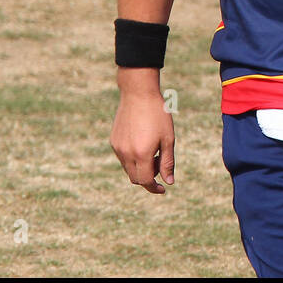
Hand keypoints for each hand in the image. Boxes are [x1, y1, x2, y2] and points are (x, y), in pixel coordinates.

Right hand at [110, 74, 174, 193]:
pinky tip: (142, 142)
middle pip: (135, 178)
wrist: (138, 94)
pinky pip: (123, 157)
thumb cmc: (158, 115)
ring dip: (140, 167)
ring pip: (128, 168)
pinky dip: (133, 158)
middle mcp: (126, 154)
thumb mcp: (168, 138)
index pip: (145, 181)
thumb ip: (167, 162)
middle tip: (160, 163)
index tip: (162, 188)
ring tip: (152, 149)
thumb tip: (169, 182)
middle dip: (148, 177)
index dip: (154, 188)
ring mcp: (118, 148)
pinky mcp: (114, 141)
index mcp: (141, 154)